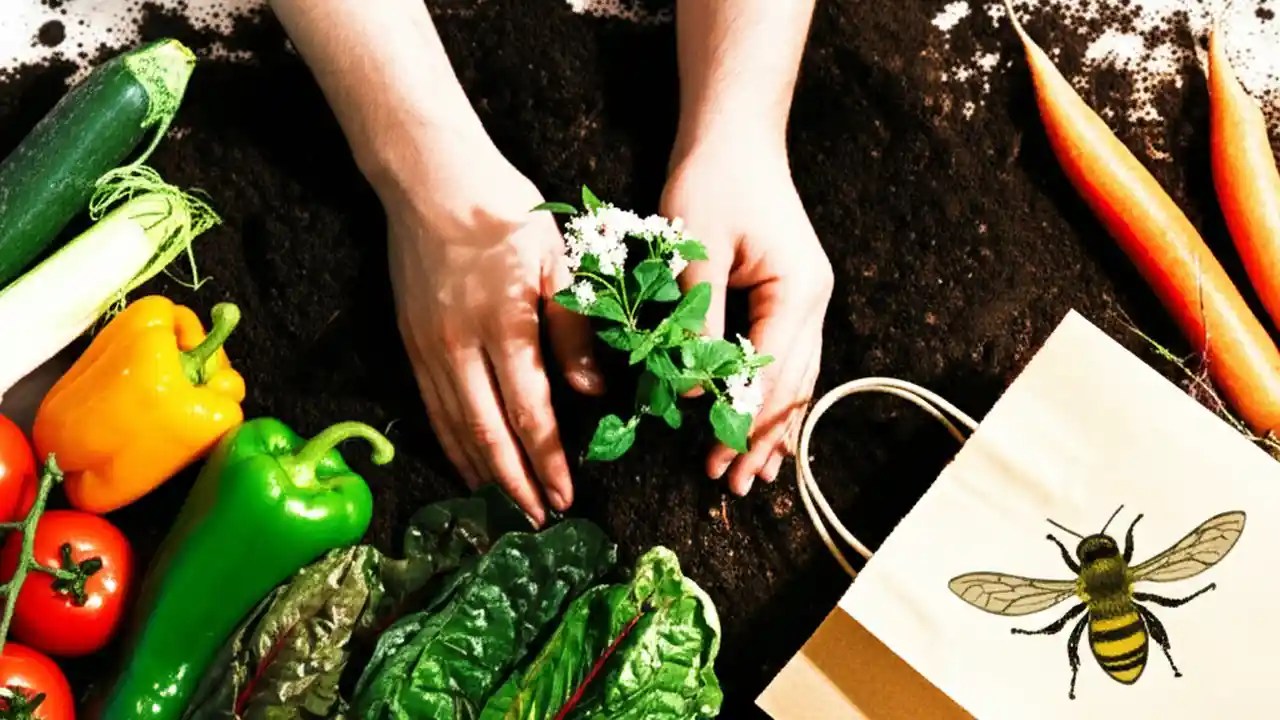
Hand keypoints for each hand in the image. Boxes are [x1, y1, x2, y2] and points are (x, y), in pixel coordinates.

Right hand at [384, 140, 602, 524]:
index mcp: (504, 324)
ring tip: (508, 507)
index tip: (566, 496)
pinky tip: (467, 466)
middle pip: (488, 433)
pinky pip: (431, 407)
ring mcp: (428, 347)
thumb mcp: (558, 260)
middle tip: (539, 518)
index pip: (530, 412)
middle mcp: (459, 345)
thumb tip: (590, 392)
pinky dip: (451, 444)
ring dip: (483, 473)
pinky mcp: (410, 342)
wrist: (430, 179)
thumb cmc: (505, 212)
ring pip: (455, 427)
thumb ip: (573, 330)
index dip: (548, 460)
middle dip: (515, 483)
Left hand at [660, 138, 832, 495]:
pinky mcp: (788, 297)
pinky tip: (765, 429)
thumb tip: (694, 390)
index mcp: (797, 291)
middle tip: (731, 485)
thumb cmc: (712, 181)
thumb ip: (696, 322)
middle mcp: (811, 301)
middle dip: (760, 438)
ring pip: (794, 379)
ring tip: (753, 475)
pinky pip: (786, 360)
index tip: (716, 461)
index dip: (742, 423)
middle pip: (790, 387)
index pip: (770, 374)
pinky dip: (773, 397)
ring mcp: (806, 300)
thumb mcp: (695, 247)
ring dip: (771, 427)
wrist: (735, 137)